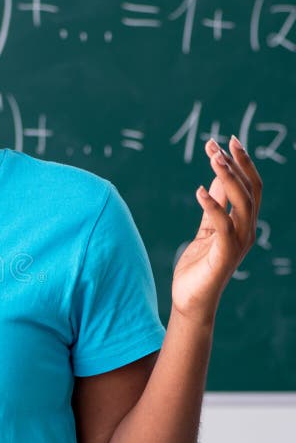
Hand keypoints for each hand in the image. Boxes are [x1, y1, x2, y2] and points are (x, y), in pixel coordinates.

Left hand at [172, 135, 262, 324]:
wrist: (191, 302)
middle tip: (217, 144)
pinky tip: (199, 191)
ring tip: (213, 159)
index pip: (250, 187)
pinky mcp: (224, 255)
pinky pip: (223, 226)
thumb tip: (215, 180)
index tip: (226, 141)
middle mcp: (246, 232)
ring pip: (242, 204)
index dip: (242, 163)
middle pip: (250, 191)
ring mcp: (238, 244)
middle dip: (235, 165)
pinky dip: (212, 206)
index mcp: (243, 224)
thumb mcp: (206, 231)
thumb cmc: (198, 268)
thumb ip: (213, 208)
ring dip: (227, 179)